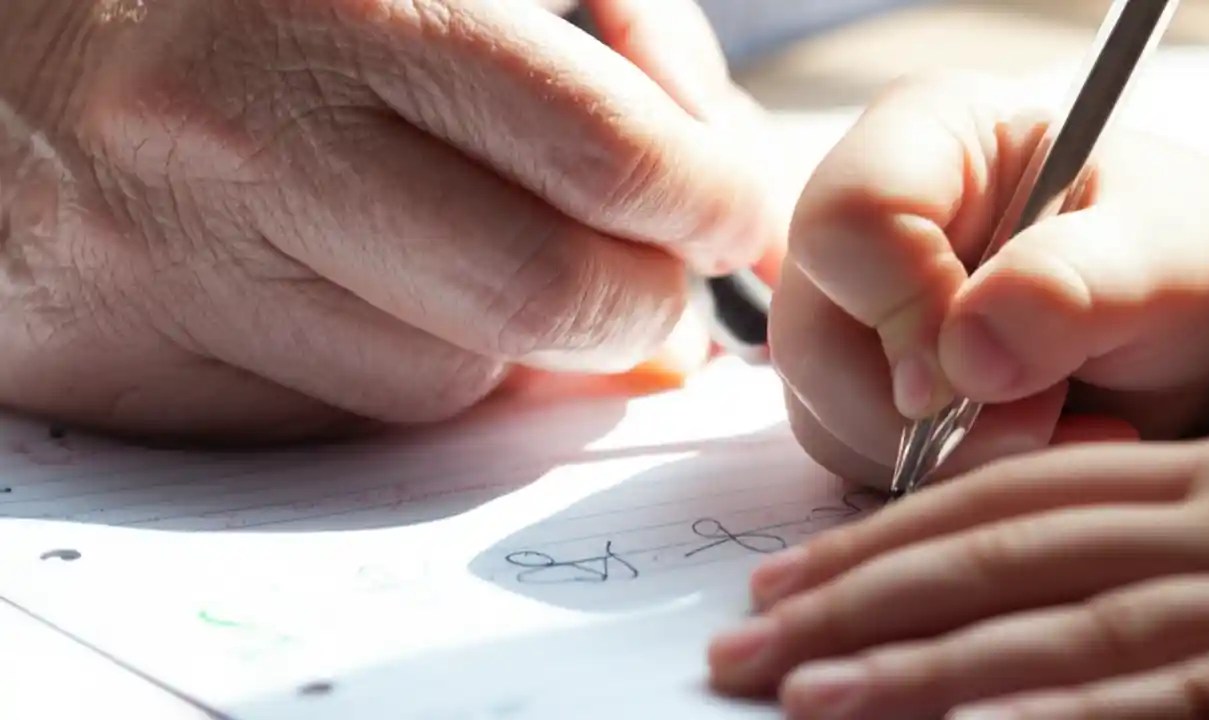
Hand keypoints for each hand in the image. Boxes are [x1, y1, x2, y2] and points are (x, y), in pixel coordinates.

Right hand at [0, 0, 780, 440]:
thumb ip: (603, 57)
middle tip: (646, 267)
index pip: (611, 157)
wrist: (11, 35)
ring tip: (481, 255)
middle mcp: (248, 136)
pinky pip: (342, 419)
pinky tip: (374, 294)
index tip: (723, 211)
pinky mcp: (122, 359)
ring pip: (452, 380)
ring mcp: (171, 262)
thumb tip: (718, 240)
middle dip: (642, 298)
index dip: (709, 201)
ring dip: (517, 341)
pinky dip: (405, 371)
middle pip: (550, 296)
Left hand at [707, 431, 1208, 718]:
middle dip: (857, 598)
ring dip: (925, 664)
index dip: (880, 535)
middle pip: (1001, 551)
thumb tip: (994, 628)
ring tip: (808, 697)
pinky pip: (1178, 690)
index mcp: (1199, 478)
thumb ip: (1137, 560)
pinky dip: (1068, 715)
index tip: (781, 578)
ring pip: (1066, 623)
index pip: (1003, 496)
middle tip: (744, 645)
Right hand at [769, 74, 1208, 486]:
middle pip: (812, 333)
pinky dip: (934, 475)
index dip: (904, 306)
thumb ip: (1076, 284)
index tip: (985, 373)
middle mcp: (861, 225)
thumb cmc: (1176, 260)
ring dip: (935, 453)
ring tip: (1046, 428)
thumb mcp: (1166, 253)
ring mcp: (844, 311)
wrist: (1183, 328)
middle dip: (921, 412)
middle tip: (1035, 421)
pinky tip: (1016, 447)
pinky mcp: (849, 387)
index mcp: (924, 139)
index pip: (851, 217)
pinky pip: (848, 453)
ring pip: (822, 409)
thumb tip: (967, 352)